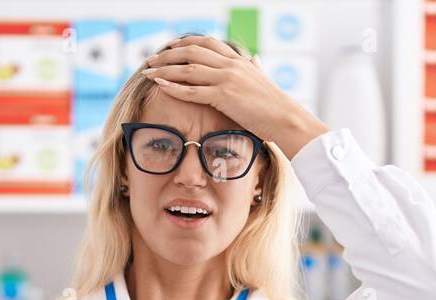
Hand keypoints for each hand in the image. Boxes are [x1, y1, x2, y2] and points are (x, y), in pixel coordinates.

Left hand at [142, 35, 329, 158]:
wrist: (286, 119)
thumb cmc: (276, 106)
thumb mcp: (265, 81)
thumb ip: (256, 69)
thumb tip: (255, 60)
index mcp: (239, 61)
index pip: (207, 43)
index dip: (185, 43)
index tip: (169, 48)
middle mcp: (231, 65)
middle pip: (192, 51)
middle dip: (168, 55)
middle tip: (151, 60)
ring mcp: (227, 78)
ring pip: (188, 68)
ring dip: (165, 69)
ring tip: (148, 72)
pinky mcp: (224, 95)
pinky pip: (192, 89)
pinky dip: (173, 86)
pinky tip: (160, 85)